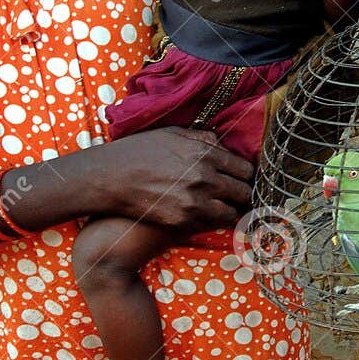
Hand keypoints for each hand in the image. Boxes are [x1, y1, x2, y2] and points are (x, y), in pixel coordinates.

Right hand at [94, 128, 253, 229]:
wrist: (111, 177)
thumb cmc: (140, 151)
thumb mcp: (174, 134)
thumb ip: (204, 139)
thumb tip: (224, 146)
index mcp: (205, 154)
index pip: (246, 169)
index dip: (247, 176)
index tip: (245, 180)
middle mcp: (205, 178)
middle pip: (244, 193)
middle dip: (244, 195)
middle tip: (241, 197)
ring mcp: (195, 201)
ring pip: (232, 213)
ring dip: (231, 211)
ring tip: (227, 209)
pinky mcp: (183, 220)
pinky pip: (212, 225)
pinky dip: (214, 221)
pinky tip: (208, 216)